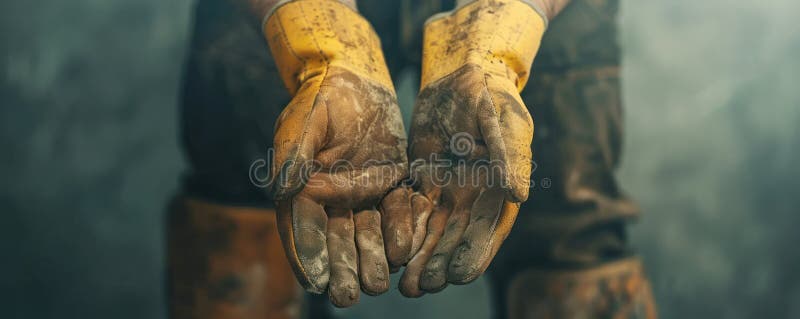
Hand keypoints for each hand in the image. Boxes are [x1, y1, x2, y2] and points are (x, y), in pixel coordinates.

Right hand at [264, 0, 407, 306]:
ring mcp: (364, 198)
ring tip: (380, 281)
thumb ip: (294, 157)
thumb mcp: (301, 125)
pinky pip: (399, 215)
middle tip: (349, 295)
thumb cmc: (319, 100)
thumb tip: (285, 191)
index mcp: (304, 194)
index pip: (304, 231)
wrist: (355, 81)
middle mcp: (333, 204)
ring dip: (374, 258)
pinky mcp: (391, 187)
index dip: (310, 257)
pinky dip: (403, 230)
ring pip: (370, 236)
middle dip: (343, 269)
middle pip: (338, 243)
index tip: (317, 283)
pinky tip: (408, 251)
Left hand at [378, 0, 544, 296]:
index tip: (458, 275)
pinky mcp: (425, 178)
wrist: (464, 73)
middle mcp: (474, 196)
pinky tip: (390, 249)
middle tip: (421, 289)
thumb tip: (518, 194)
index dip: (474, 253)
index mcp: (500, 189)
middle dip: (438, 264)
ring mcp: (448, 189)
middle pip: (456, 237)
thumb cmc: (493, 96)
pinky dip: (403, 228)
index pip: (488, 229)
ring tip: (405, 283)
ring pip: (432, 229)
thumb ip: (510, 157)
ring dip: (419, 255)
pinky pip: (412, 207)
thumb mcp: (504, 122)